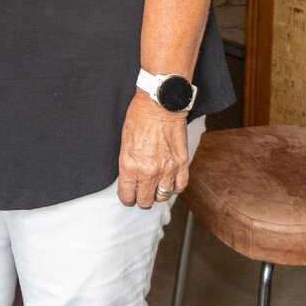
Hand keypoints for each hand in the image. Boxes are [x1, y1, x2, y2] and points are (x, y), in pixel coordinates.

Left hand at [116, 93, 188, 207]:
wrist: (160, 104)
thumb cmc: (140, 117)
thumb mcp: (124, 143)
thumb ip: (128, 164)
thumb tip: (131, 178)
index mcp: (129, 166)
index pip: (127, 195)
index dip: (127, 198)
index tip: (128, 196)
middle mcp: (148, 172)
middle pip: (145, 201)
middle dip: (141, 199)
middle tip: (141, 194)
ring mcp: (167, 169)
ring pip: (163, 196)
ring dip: (158, 194)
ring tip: (155, 187)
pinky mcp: (182, 164)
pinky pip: (180, 186)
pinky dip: (174, 187)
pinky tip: (170, 182)